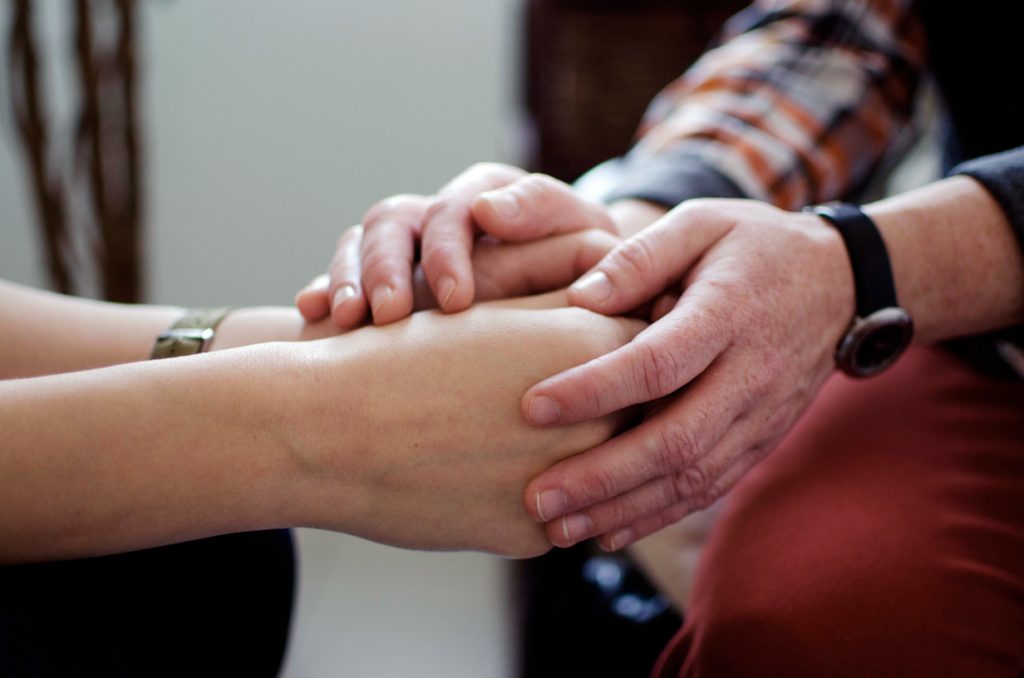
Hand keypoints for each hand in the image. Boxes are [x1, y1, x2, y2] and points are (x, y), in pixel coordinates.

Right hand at [289, 292, 646, 557]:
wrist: (329, 426)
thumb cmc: (409, 355)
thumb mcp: (504, 314)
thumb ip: (581, 311)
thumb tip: (634, 314)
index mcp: (601, 354)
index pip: (662, 355)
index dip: (646, 354)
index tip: (632, 354)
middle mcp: (601, 424)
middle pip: (643, 420)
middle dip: (626, 412)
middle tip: (597, 402)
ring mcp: (570, 488)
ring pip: (604, 476)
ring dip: (588, 462)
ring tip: (536, 437)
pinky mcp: (532, 537)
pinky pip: (557, 519)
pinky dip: (538, 501)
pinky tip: (494, 475)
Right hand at [294, 163, 617, 326]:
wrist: (576, 287)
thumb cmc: (585, 266)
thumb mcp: (584, 234)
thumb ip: (543, 214)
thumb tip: (488, 211)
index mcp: (486, 197)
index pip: (455, 210)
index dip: (448, 252)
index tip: (456, 302)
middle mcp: (438, 215)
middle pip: (394, 220)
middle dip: (387, 266)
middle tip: (389, 315)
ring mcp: (408, 247)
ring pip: (360, 243)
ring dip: (347, 277)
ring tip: (344, 320)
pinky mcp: (386, 281)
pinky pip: (343, 275)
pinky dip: (324, 289)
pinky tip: (310, 312)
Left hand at [518, 199, 855, 550]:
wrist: (840, 285)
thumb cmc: (753, 246)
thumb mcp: (701, 223)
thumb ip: (641, 255)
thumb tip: (580, 299)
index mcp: (729, 314)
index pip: (658, 363)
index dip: (594, 389)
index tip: (530, 407)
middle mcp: (750, 375)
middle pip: (676, 440)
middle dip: (602, 477)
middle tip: (536, 497)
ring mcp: (760, 417)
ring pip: (691, 477)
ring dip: (622, 509)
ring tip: (558, 528)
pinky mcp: (760, 442)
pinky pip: (709, 488)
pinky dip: (657, 515)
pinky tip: (607, 531)